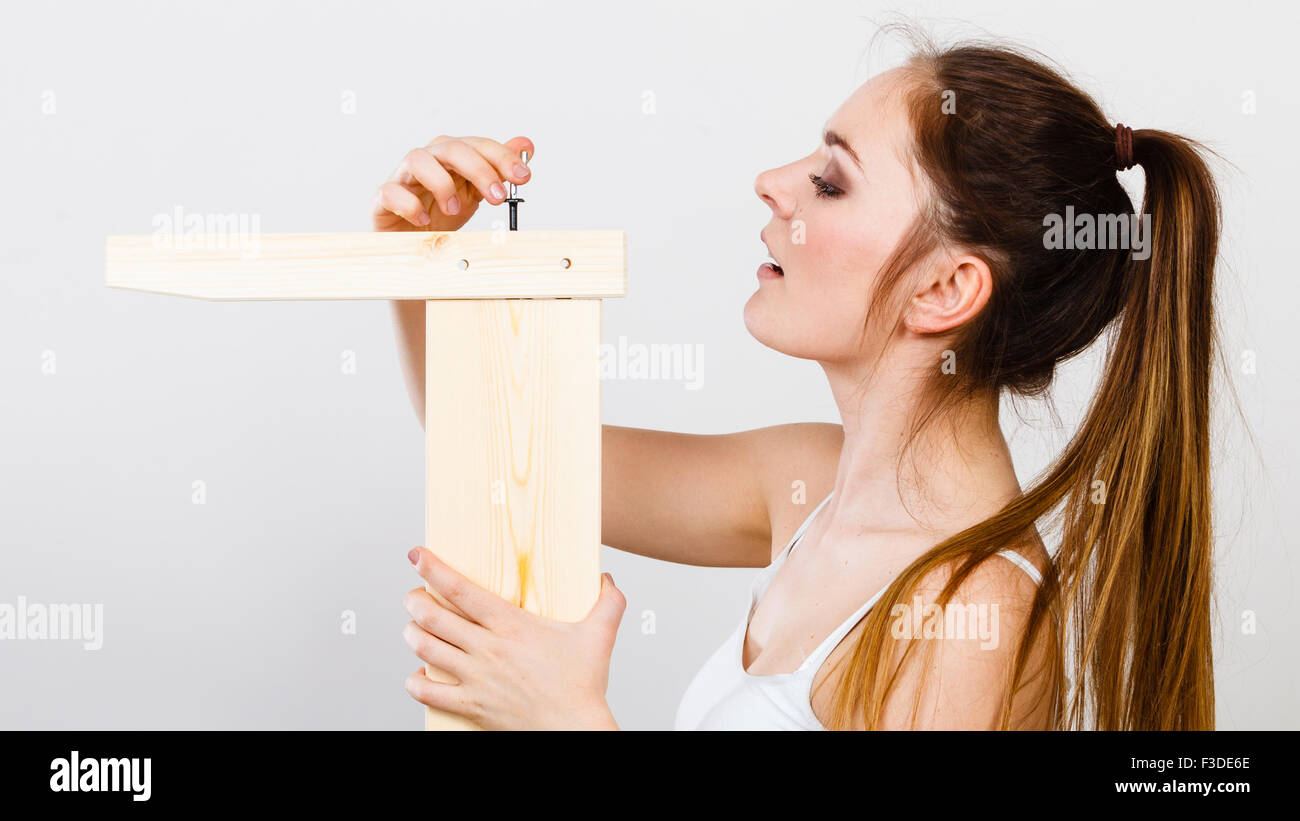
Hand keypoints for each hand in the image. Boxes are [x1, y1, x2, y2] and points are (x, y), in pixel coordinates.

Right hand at [371, 135, 534, 232]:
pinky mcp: (384, 198)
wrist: (412, 242)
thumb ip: (498, 169)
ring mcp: (403, 177)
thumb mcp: (476, 192)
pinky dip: (409, 205)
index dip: (501, 157)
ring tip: (454, 209)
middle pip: (451, 148)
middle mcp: (428, 160)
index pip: (478, 145)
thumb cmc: (442, 212)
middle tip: (497, 197)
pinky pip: (391, 192)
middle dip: (479, 170)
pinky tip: (424, 220)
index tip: (523, 176)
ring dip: (441, 183)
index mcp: (451, 156)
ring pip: (417, 159)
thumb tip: (526, 145)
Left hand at [401, 546, 623, 729]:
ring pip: (426, 650)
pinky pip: (430, 694)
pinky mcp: (472, 706)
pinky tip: (416, 676)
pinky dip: (415, 684)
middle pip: (433, 617)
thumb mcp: (600, 636)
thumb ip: (608, 602)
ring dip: (412, 635)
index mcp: (511, 625)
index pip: (460, 590)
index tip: (417, 555)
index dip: (433, 569)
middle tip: (412, 595)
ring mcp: (476, 679)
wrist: (574, 730)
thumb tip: (607, 577)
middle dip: (415, 601)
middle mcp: (487, 649)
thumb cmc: (584, 685)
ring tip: (412, 627)